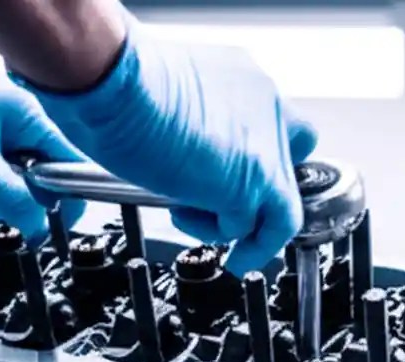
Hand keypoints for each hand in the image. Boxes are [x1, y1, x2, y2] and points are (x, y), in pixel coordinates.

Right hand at [24, 17, 317, 274]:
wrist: (113, 78)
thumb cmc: (117, 76)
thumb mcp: (165, 89)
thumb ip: (185, 116)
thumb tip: (173, 143)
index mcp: (243, 79)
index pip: (273, 122)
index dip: (258, 152)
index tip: (232, 172)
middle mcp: (265, 107)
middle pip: (291, 163)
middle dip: (257, 194)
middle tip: (227, 211)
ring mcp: (263, 147)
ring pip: (281, 205)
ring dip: (245, 226)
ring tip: (202, 224)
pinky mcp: (250, 183)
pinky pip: (256, 230)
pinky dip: (232, 241)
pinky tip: (198, 230)